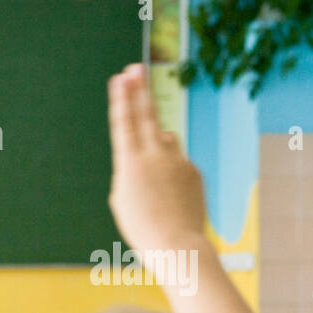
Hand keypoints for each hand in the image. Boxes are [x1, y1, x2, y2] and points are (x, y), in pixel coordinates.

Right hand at [107, 64, 205, 252]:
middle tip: (135, 68)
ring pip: (164, 139)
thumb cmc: (140, 226)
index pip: (125, 122)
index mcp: (131, 163)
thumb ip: (134, 164)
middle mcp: (155, 155)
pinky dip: (169, 176)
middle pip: (147, 115)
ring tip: (149, 173)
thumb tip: (156, 140)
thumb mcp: (123, 195)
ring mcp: (177, 161)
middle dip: (140, 90)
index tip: (120, 77)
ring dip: (154, 144)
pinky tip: (167, 200)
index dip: (122, 98)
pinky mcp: (192, 171)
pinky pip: (177, 163)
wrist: (176, 244)